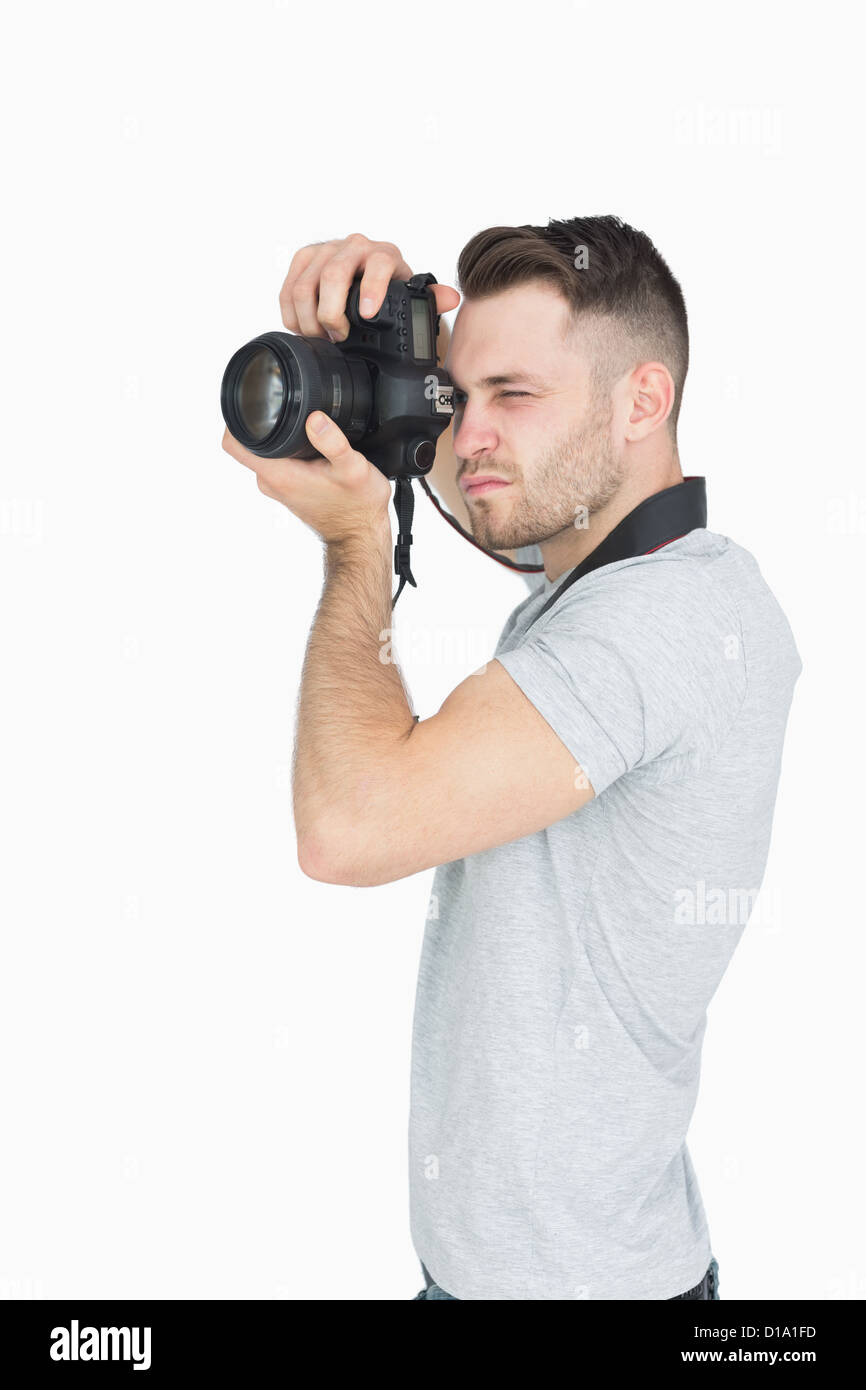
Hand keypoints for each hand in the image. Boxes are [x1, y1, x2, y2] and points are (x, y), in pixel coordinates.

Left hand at [222, 411, 391, 545]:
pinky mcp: (288, 489)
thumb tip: (316, 419)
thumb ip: (334, 443)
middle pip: (247, 443)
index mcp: (279, 475)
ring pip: (263, 452)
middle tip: (289, 410)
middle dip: (261, 422)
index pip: (232, 443)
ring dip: (276, 436)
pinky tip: (309, 447)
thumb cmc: (357, 507)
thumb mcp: (353, 469)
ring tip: (303, 429)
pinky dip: (286, 450)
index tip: (251, 403)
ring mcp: (278, 487)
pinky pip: (276, 462)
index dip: (235, 418)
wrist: (360, 535)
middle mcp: (271, 482)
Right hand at [278, 231, 459, 341]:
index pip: (377, 263)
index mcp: (384, 254)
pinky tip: (303, 328)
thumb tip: (449, 297)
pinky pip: (289, 286)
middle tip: (338, 338)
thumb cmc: (391, 291)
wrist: (369, 281)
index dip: (371, 288)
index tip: (366, 315)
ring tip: (321, 338)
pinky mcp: (304, 260)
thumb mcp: (412, 297)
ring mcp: (326, 251)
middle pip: (333, 274)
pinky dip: (292, 313)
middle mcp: (354, 246)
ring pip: (305, 283)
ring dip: (309, 318)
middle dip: (331, 313)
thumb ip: (430, 299)